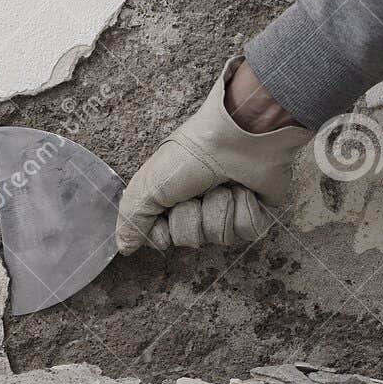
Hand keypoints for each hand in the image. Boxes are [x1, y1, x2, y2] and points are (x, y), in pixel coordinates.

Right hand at [116, 57, 309, 253]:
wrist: (239, 135)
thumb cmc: (192, 154)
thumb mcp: (150, 184)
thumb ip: (133, 219)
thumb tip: (124, 248)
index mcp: (172, 199)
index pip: (163, 239)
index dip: (164, 232)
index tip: (167, 209)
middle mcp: (199, 206)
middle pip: (191, 240)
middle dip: (193, 216)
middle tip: (197, 190)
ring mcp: (229, 209)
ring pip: (221, 238)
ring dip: (220, 209)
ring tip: (223, 184)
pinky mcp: (257, 211)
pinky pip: (248, 231)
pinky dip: (244, 209)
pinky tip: (245, 189)